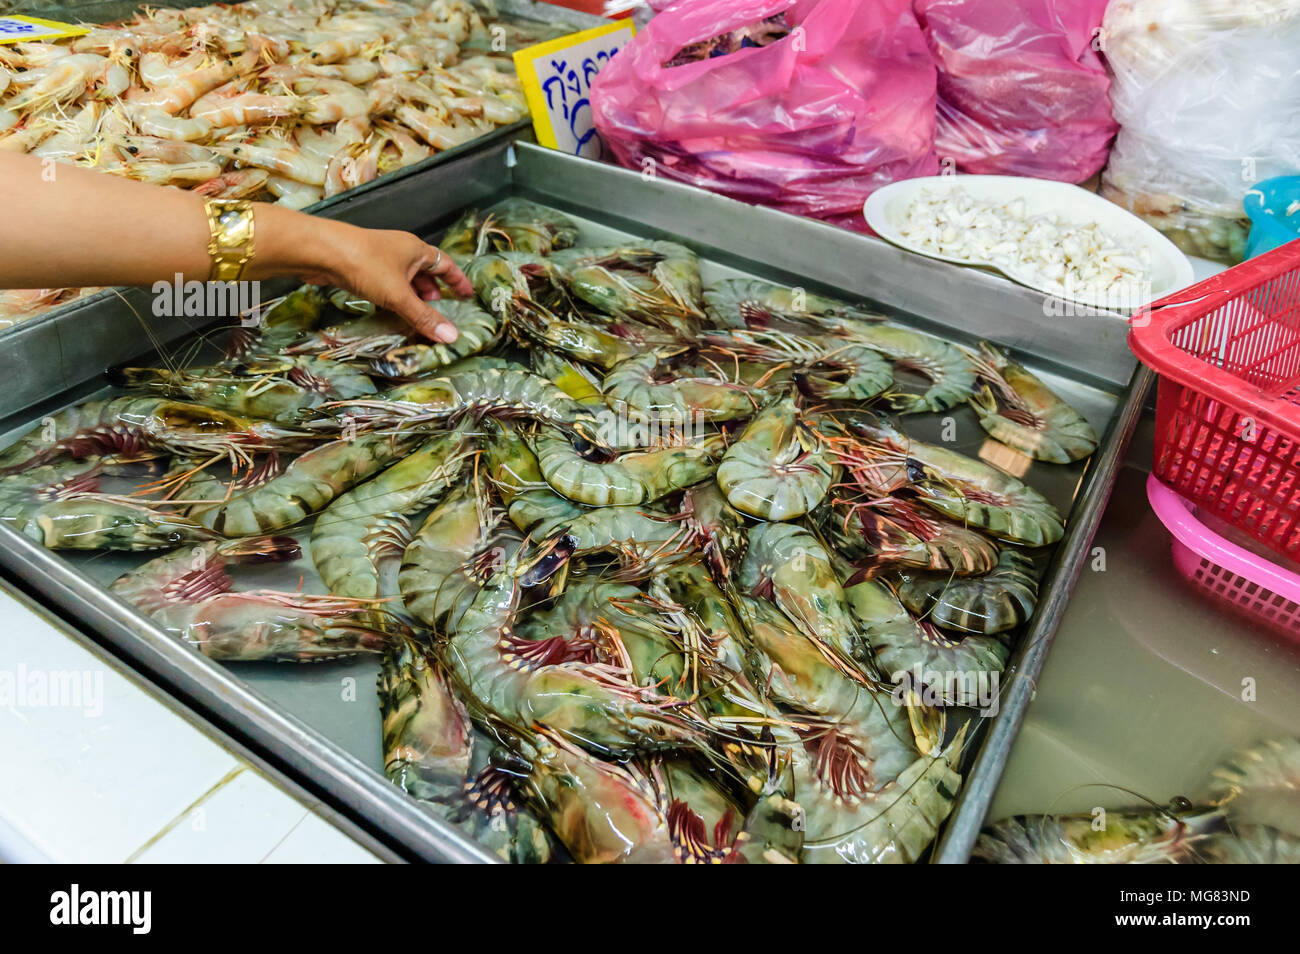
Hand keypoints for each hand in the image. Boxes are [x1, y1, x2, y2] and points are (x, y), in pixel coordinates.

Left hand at [252, 206, 473, 342]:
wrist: (321, 251)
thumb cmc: (365, 265)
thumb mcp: (399, 295)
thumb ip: (423, 317)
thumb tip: (452, 336)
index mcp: (416, 250)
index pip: (445, 264)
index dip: (458, 280)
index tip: (467, 295)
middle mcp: (401, 251)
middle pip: (425, 271)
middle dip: (434, 291)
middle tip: (439, 311)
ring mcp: (381, 257)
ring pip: (405, 278)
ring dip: (412, 296)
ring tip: (416, 314)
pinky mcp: (363, 266)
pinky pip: (387, 283)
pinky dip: (394, 297)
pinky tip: (390, 310)